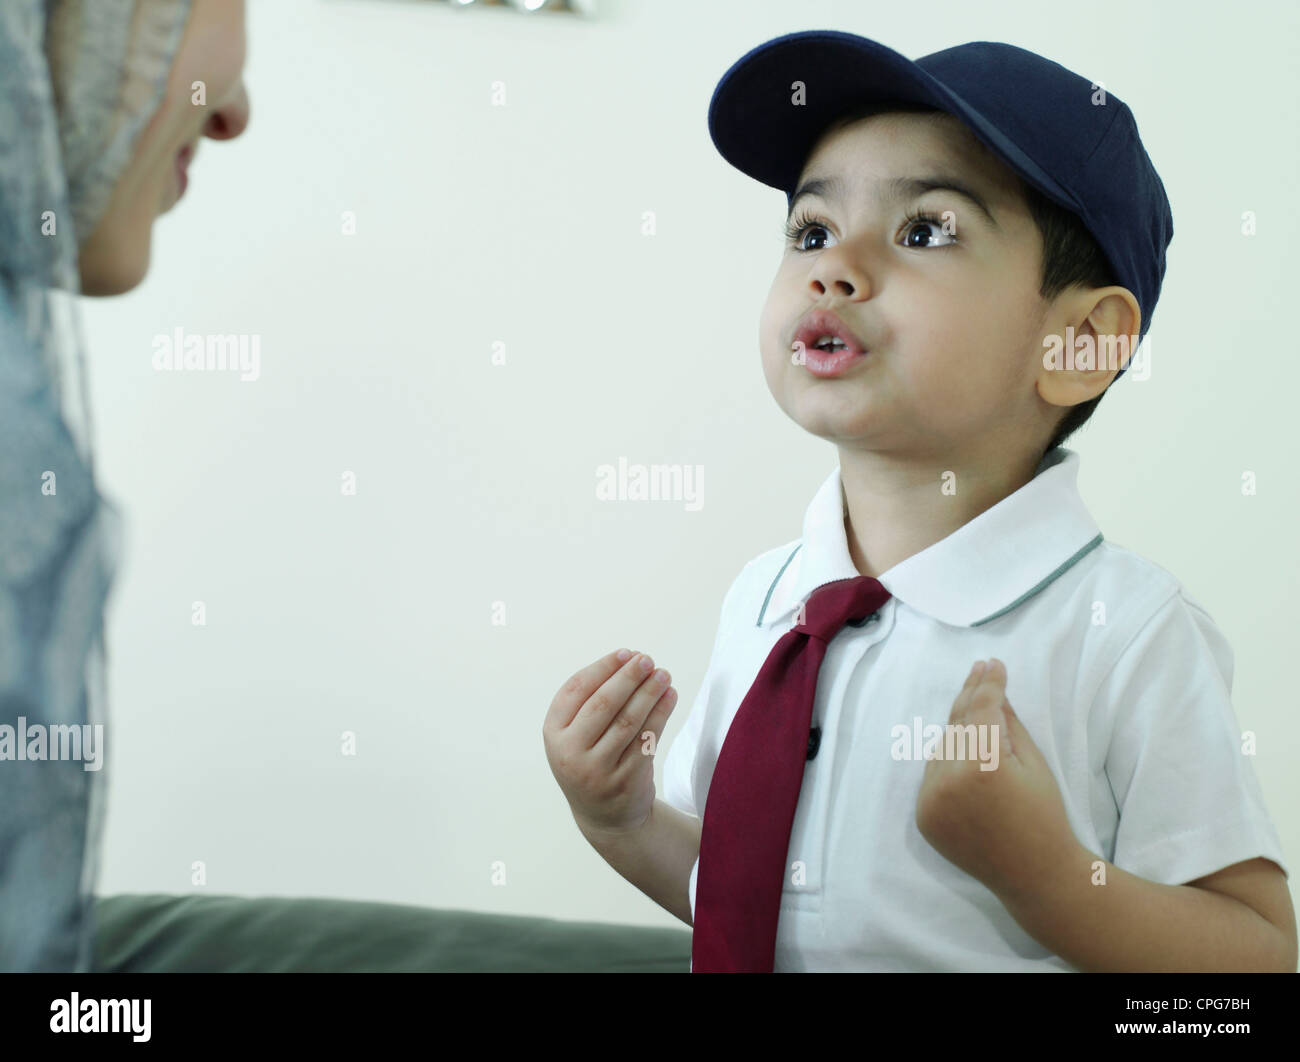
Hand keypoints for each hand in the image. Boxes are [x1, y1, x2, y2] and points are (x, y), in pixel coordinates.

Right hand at [542, 648, 677, 837]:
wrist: (605, 817)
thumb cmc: (592, 760)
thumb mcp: (576, 734)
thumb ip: (592, 700)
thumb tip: (630, 660)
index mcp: (553, 733)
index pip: (576, 690)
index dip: (603, 668)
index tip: (626, 653)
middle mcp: (570, 752)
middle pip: (603, 704)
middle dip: (628, 677)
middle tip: (647, 659)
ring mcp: (597, 770)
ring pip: (628, 721)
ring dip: (649, 693)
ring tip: (663, 674)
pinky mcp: (625, 781)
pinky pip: (646, 740)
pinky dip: (660, 714)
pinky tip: (669, 697)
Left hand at [914, 658, 1078, 904]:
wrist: (1035, 874)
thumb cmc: (1044, 815)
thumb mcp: (1033, 762)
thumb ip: (1008, 722)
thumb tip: (992, 688)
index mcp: (984, 766)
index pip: (981, 711)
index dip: (988, 684)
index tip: (992, 663)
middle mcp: (949, 782)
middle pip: (957, 726)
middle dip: (971, 700)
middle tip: (980, 670)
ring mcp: (931, 802)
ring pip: (942, 749)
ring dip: (959, 734)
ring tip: (980, 719)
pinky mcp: (923, 817)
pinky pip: (933, 776)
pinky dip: (947, 764)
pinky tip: (965, 757)